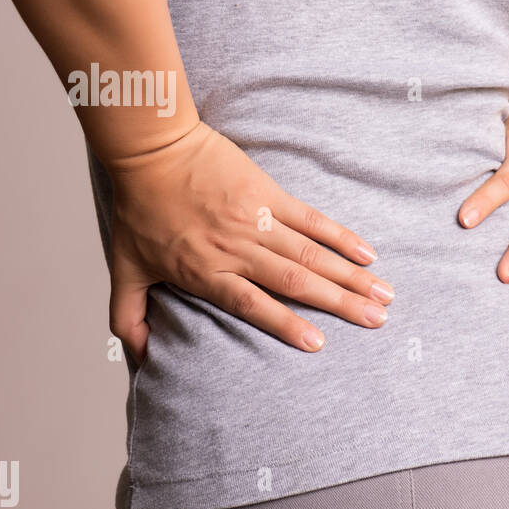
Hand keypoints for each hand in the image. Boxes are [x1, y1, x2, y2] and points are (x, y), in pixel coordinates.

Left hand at [105, 121, 391, 363]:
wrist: (151, 148)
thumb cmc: (137, 208)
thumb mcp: (124, 269)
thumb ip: (128, 318)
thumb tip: (138, 360)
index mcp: (206, 271)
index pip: (252, 304)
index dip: (286, 324)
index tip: (319, 344)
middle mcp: (237, 249)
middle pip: (295, 282)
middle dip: (340, 303)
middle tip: (376, 321)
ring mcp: (257, 221)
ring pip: (312, 255)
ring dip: (352, 276)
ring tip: (384, 295)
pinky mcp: (270, 194)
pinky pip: (313, 220)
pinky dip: (342, 237)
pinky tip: (369, 254)